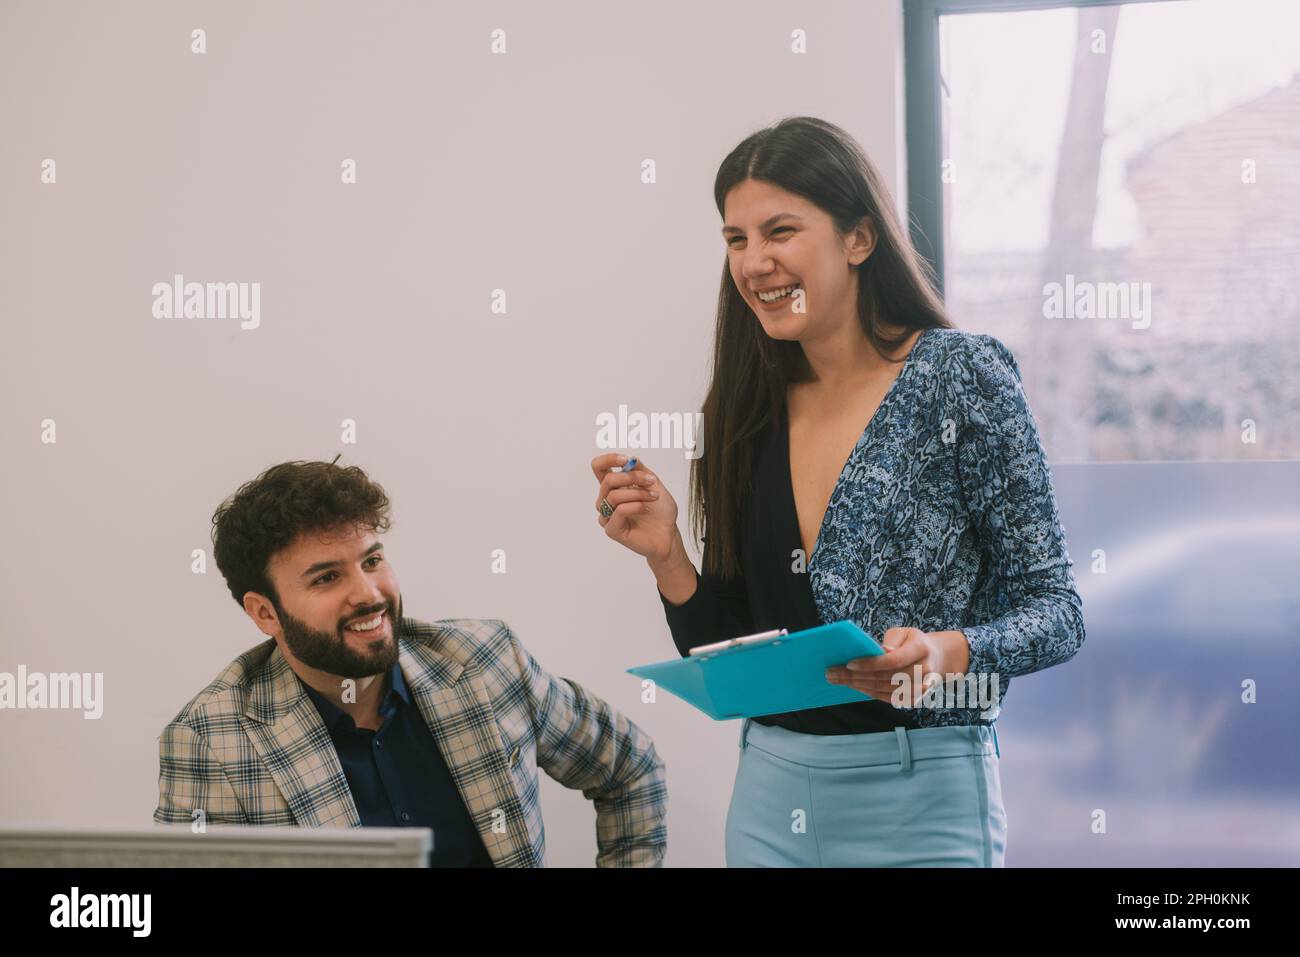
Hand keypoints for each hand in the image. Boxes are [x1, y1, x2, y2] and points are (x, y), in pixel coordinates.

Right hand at [590, 453, 680, 561]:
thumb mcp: (653, 484)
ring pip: (614, 496)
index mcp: (614, 487)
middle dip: (632, 477)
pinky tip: (646, 509)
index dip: (609, 460)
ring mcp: (607, 516)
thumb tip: (630, 459)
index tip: (626, 460)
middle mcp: (607, 500)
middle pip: (607, 480)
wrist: (669, 534)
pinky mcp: (612, 530)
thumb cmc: (660, 511)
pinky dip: (635, 506)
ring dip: (638, 493)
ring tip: (654, 497)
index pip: (599, 468)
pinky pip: (619, 511)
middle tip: (652, 481)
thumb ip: (640, 470)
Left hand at [824, 627, 970, 707]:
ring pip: (884, 690)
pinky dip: (868, 692)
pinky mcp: (915, 700)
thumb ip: (889, 641)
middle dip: (855, 676)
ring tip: (836, 679)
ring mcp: (921, 689)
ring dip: (857, 686)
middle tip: (831, 673)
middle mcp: (924, 671)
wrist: (940, 659)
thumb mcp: (904, 633)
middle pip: (885, 678)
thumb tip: (873, 652)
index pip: (894, 660)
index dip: (870, 664)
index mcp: (921, 649)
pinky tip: (853, 686)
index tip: (848, 663)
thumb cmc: (914, 642)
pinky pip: (887, 698)